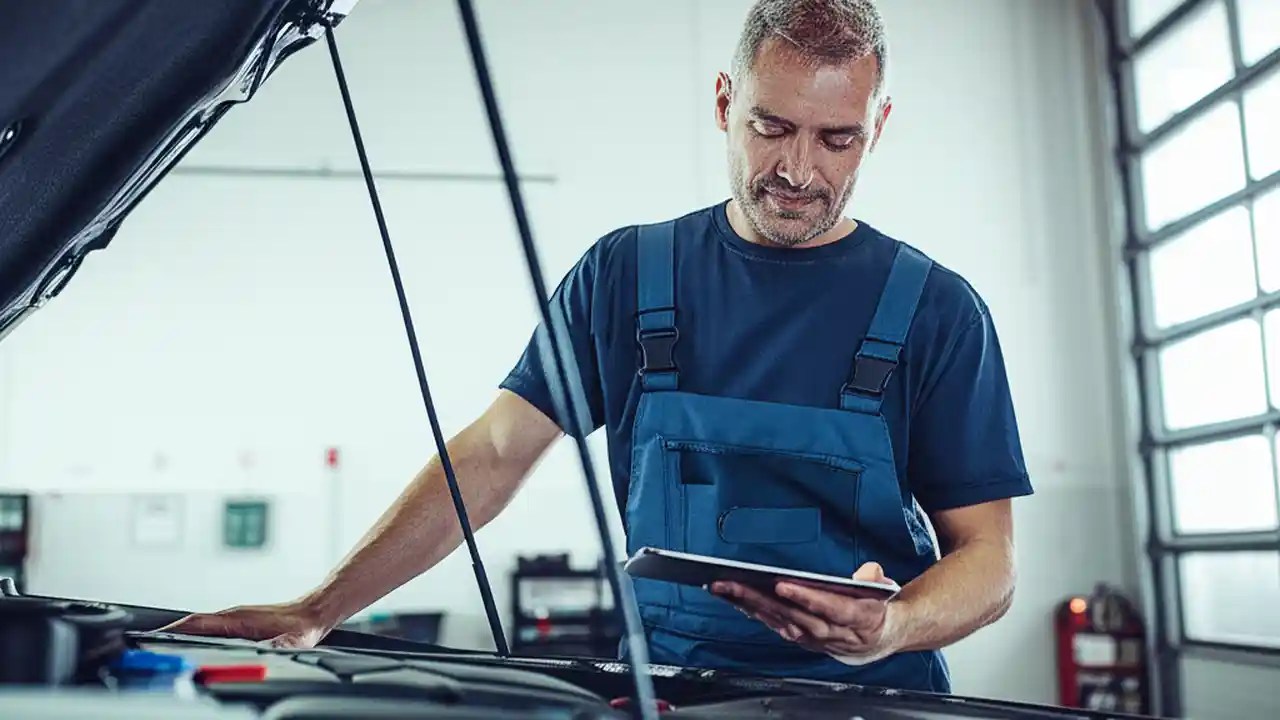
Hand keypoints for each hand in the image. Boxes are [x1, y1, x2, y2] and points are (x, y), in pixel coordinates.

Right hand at [155, 600, 332, 649]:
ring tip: (162, 647)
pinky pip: (209, 628)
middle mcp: (233, 616)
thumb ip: (278, 646)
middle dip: (169, 633)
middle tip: (147, 644)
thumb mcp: (291, 640)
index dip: (174, 630)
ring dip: (181, 634)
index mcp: (238, 618)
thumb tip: (269, 651)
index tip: (154, 636)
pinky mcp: (240, 624)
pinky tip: (192, 647)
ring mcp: (235, 619)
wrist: (314, 612)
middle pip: (193, 624)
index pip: (198, 622)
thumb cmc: (302, 625)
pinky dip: (194, 635)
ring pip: (200, 625)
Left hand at [709, 562, 901, 664]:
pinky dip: (752, 611)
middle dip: (759, 597)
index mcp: (855, 619)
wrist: (875, 639)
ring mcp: (811, 637)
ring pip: (776, 619)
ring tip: (723, 586)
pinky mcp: (798, 637)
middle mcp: (830, 631)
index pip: (829, 608)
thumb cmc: (873, 608)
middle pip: (791, 614)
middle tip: (732, 582)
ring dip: (747, 603)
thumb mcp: (883, 590)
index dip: (805, 598)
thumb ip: (874, 579)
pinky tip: (733, 598)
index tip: (782, 585)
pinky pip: (772, 624)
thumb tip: (869, 571)